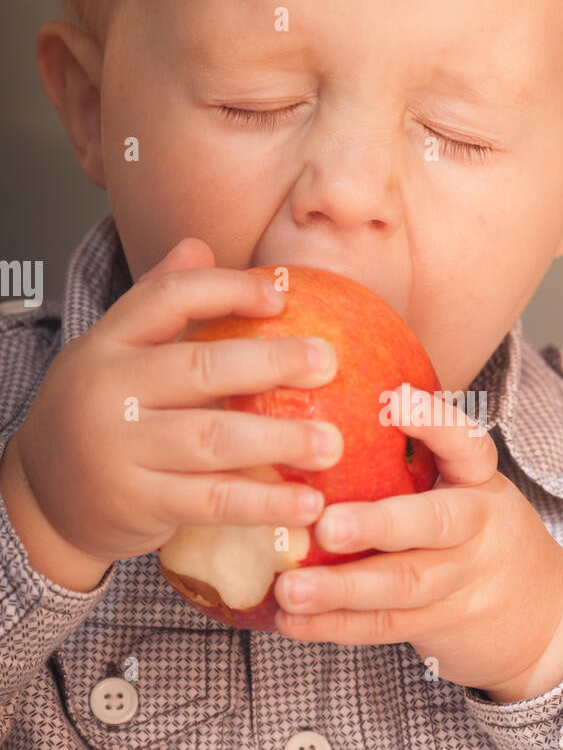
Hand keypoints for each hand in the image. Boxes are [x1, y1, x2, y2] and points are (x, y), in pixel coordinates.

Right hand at [2, 237, 345, 579]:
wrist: (44, 499)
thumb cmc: (99, 418)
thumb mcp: (114, 355)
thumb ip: (159, 307)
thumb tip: (200, 247)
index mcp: (108, 343)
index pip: (168, 298)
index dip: (228, 290)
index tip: (283, 297)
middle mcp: (111, 391)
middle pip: (200, 367)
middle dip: (272, 363)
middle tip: (329, 362)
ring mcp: (122, 448)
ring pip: (213, 438)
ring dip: (281, 439)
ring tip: (332, 442)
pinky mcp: (139, 501)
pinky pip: (213, 500)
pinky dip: (266, 503)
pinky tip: (309, 501)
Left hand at [274, 385, 562, 702]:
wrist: (547, 620)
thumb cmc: (481, 536)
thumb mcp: (469, 492)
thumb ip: (416, 462)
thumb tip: (324, 421)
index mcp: (479, 484)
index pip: (467, 447)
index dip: (434, 424)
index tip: (394, 402)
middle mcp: (475, 529)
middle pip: (432, 525)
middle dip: (378, 525)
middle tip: (326, 525)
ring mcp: (459, 582)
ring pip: (402, 584)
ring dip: (342, 588)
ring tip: (290, 588)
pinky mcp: (438, 625)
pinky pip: (384, 626)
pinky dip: (335, 626)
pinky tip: (293, 621)